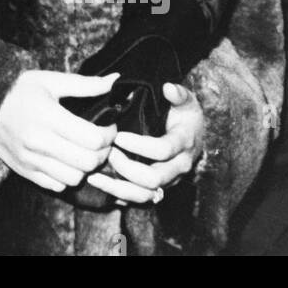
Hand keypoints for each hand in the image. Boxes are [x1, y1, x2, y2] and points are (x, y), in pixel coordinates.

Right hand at [0, 70, 119, 192]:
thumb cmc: (18, 89)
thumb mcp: (49, 80)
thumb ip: (84, 84)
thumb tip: (115, 81)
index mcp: (47, 116)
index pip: (93, 139)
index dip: (109, 134)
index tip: (108, 126)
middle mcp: (38, 141)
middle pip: (88, 162)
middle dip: (103, 152)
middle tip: (101, 141)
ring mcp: (30, 159)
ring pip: (75, 178)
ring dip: (86, 167)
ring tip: (84, 151)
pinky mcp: (24, 171)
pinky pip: (57, 186)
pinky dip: (67, 176)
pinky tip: (66, 160)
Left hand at [87, 81, 203, 204]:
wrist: (192, 135)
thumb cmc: (183, 114)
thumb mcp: (185, 100)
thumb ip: (178, 93)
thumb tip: (168, 87)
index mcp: (184, 144)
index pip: (162, 150)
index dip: (139, 145)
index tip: (118, 136)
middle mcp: (178, 167)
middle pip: (153, 178)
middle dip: (126, 167)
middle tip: (107, 152)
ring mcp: (168, 181)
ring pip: (145, 195)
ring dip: (118, 187)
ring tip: (94, 174)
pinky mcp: (157, 189)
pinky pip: (138, 199)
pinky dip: (118, 194)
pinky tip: (98, 183)